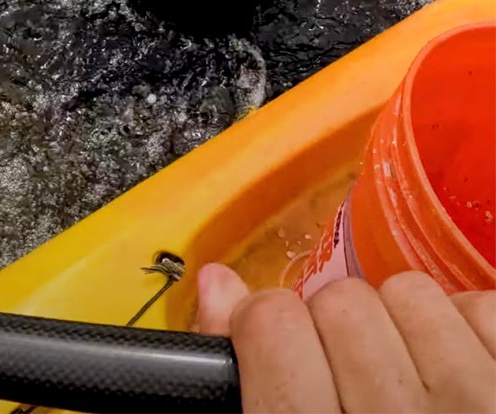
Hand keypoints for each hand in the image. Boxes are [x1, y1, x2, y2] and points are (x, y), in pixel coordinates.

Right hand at [196, 263, 495, 412]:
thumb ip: (248, 377)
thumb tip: (220, 287)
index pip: (271, 325)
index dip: (266, 330)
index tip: (278, 349)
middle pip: (339, 303)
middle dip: (336, 331)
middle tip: (349, 382)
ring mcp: (474, 407)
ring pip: (409, 294)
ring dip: (402, 325)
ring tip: (406, 381)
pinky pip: (480, 308)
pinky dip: (465, 333)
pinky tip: (452, 377)